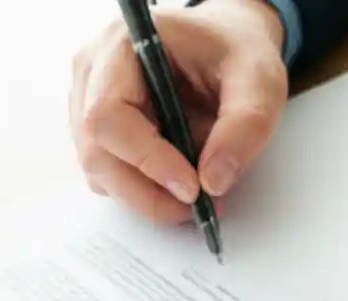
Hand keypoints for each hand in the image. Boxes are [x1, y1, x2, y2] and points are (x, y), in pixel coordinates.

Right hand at [71, 0, 286, 223]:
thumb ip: (245, 124)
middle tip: (195, 207)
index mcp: (122, 46)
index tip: (191, 187)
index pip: (107, 114)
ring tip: (195, 195)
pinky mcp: (103, 133)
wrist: (227, 45)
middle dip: (147, 192)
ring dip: (146, 196)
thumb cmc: (234, 50)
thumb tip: (213, 181)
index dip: (146, 159)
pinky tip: (179, 183)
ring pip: (100, 171)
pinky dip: (145, 191)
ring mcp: (89, 105)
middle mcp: (93, 75)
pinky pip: (112, 176)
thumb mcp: (258, 79)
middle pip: (96, 152)